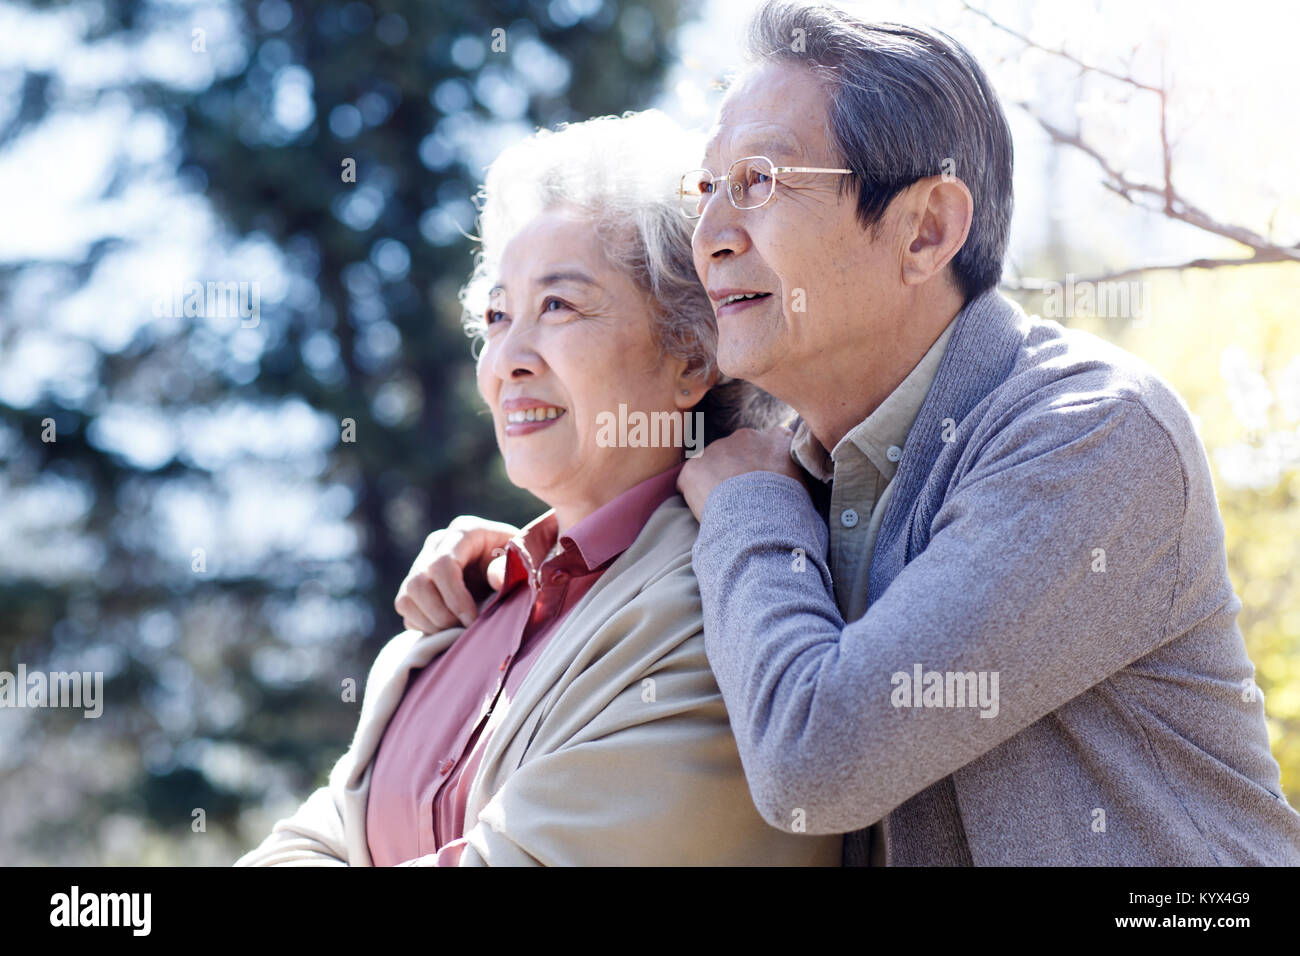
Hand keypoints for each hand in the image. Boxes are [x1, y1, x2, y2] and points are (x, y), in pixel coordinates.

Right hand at [394, 515, 520, 632]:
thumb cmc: (519, 564)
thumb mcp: (523, 561)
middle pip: (417, 583)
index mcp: (464, 531)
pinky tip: (449, 629)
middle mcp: (437, 543)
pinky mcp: (414, 585)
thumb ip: (510, 568)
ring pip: (406, 598)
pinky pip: (406, 610)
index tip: (473, 620)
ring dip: (431, 623)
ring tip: (458, 631)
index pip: (442, 565)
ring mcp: (421, 563)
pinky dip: (424, 626)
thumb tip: (494, 577)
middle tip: (465, 629)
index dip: (455, 598)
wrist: (511, 570)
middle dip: (441, 614)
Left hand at [677, 426, 803, 520]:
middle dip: (739, 469)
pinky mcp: (694, 468)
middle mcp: (747, 435)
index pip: (773, 441)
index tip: (767, 480)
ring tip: (726, 508)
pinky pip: (690, 480)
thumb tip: (801, 488)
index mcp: (778, 439)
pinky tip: (706, 511)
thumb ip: (801, 476)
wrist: (762, 522)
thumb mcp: (808, 488)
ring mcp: (717, 449)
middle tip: (744, 497)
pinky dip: (694, 494)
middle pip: (739, 450)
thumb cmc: (791, 511)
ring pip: (713, 463)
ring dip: (716, 480)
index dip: (766, 462)